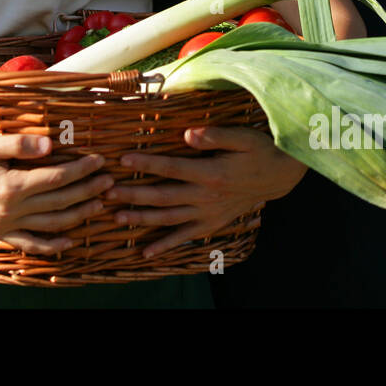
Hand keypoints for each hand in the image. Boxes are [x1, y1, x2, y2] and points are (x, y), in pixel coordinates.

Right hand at [0, 134, 115, 255]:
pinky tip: (69, 241)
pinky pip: (30, 245)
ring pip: (51, 224)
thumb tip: (51, 145)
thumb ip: (20, 145)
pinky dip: (52, 245)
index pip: (56, 178)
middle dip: (87, 190)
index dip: (80, 169)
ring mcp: (5, 225)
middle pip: (59, 201)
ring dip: (78, 216)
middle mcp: (11, 209)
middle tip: (109, 181)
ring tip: (99, 205)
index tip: (99, 160)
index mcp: (10, 186)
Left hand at [104, 126, 306, 257]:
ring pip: (169, 219)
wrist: (279, 177)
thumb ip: (214, 136)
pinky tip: (145, 252)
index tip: (123, 160)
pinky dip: (165, 246)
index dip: (147, 164)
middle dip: (133, 195)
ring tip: (117, 218)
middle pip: (163, 196)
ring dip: (142, 219)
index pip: (171, 168)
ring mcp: (207, 213)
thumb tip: (187, 134)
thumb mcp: (242, 138)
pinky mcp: (211, 224)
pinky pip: (184, 237)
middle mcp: (206, 196)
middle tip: (106, 193)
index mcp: (210, 173)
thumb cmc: (258, 151)